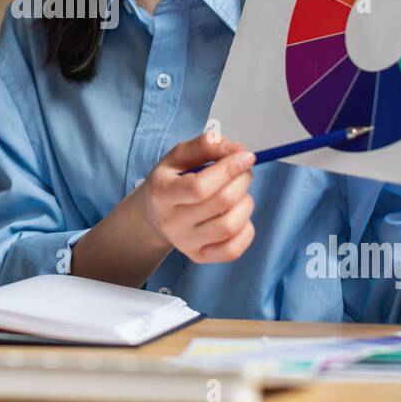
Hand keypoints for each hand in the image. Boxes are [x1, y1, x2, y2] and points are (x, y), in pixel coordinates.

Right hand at [136, 133, 256, 262]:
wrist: (154, 215)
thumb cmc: (171, 180)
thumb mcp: (179, 155)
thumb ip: (206, 145)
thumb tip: (238, 150)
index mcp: (163, 193)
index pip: (199, 187)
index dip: (228, 170)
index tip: (246, 156)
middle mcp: (172, 222)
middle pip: (221, 204)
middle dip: (242, 181)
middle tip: (244, 171)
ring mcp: (186, 243)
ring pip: (230, 227)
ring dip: (245, 203)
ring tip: (240, 192)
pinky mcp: (199, 257)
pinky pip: (233, 250)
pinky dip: (246, 230)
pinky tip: (239, 215)